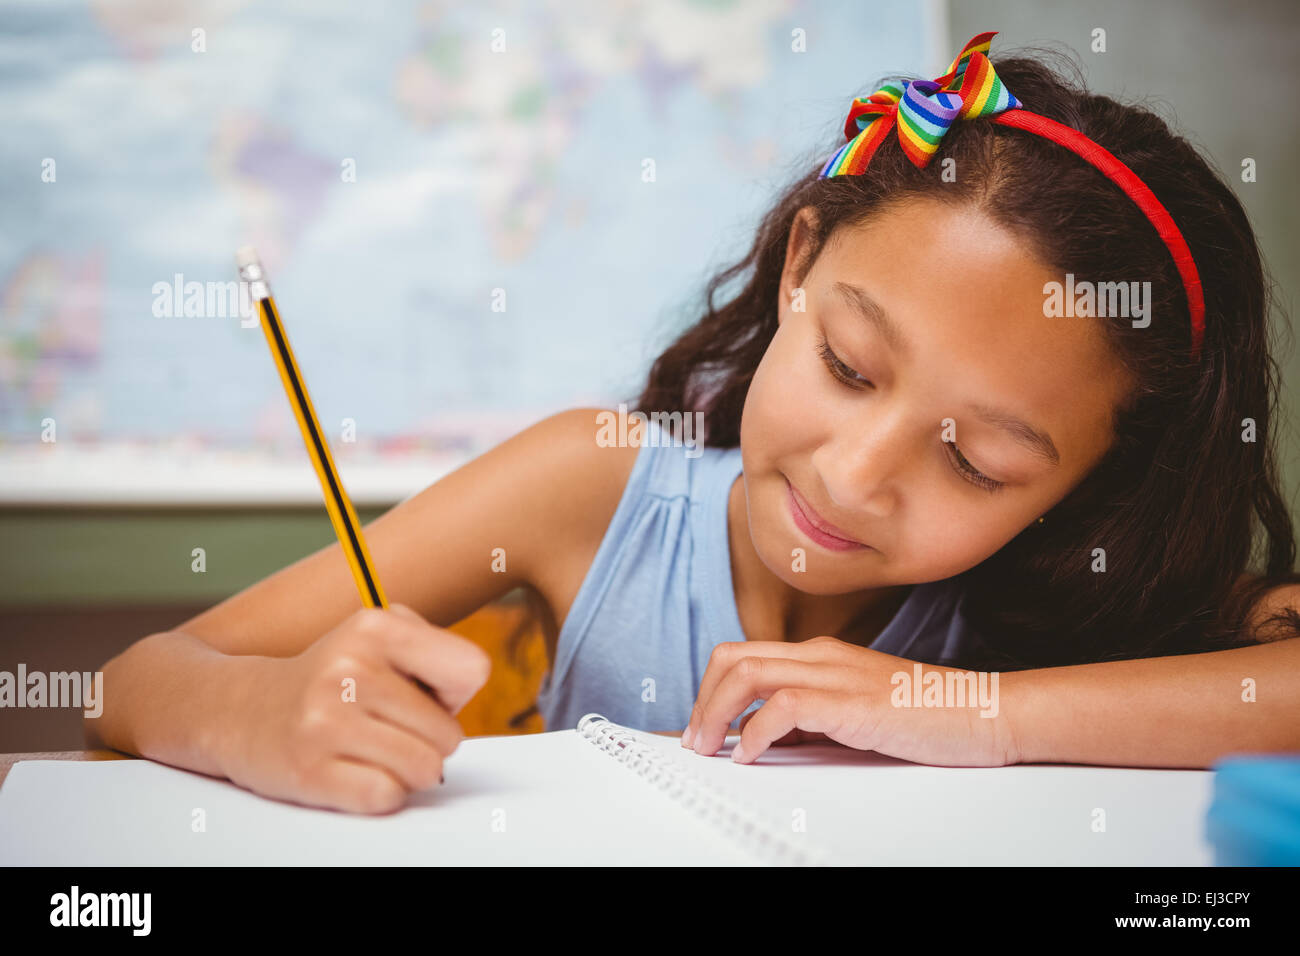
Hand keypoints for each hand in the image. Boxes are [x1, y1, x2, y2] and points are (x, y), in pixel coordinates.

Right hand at [220, 603, 490, 813]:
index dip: (455, 691)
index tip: (422, 691)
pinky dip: (381, 792)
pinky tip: (353, 769)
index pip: (472, 670)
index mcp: (375, 627)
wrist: (241, 709)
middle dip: (429, 739)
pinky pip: (388, 796)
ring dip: (409, 769)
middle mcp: (348, 670)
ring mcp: (326, 722)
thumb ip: (436, 655)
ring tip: (373, 748)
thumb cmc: (333, 678)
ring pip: (426, 770)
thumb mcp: (380, 637)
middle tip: (386, 726)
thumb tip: (460, 699)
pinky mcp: (310, 772)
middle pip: (451, 734)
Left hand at [681, 637, 1020, 766]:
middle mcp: (821, 656)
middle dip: (702, 699)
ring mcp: (835, 673)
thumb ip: (812, 720)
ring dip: (716, 712)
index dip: (710, 690)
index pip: (744, 656)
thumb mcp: (855, 714)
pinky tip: (751, 754)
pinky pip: (783, 705)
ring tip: (709, 748)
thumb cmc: (927, 716)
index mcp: (821, 655)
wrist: (984, 712)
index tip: (696, 726)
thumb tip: (765, 741)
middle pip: (732, 657)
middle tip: (695, 741)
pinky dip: (756, 731)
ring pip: (747, 673)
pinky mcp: (850, 701)